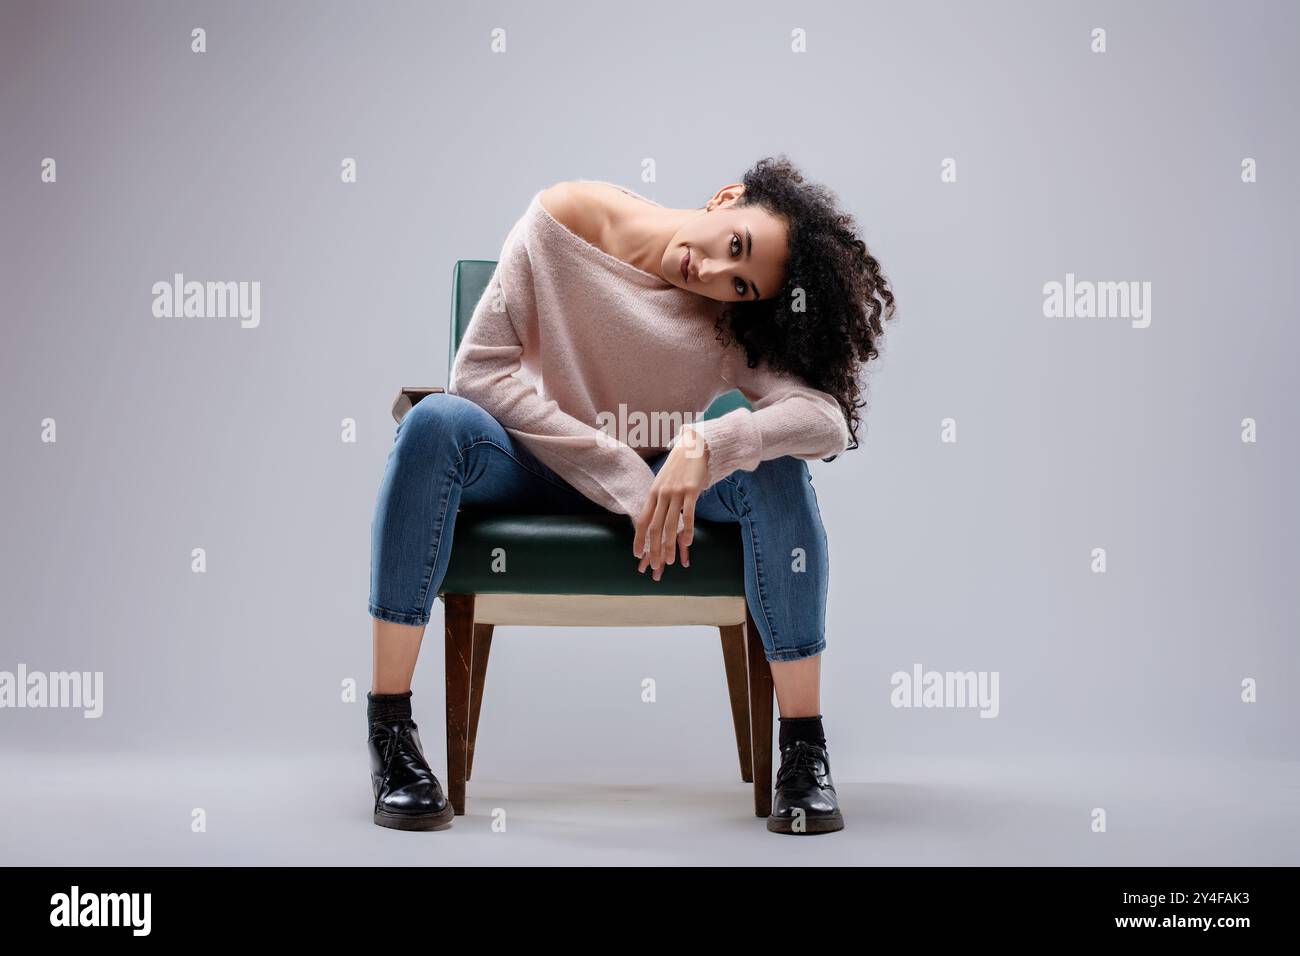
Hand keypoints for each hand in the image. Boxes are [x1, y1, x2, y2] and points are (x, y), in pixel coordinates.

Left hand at [633, 426, 709, 580]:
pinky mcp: (691, 490)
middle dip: (653, 549)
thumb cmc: (678, 468)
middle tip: (655, 565)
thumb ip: (659, 500)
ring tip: (668, 561)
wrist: (693, 446)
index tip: (637, 555)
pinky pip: (688, 514)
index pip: (642, 521)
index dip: (638, 539)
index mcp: (653, 494)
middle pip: (655, 527)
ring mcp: (676, 492)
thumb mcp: (663, 482)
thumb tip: (654, 519)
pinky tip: (688, 543)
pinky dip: (688, 529)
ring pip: (670, 524)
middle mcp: (662, 494)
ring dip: (669, 545)